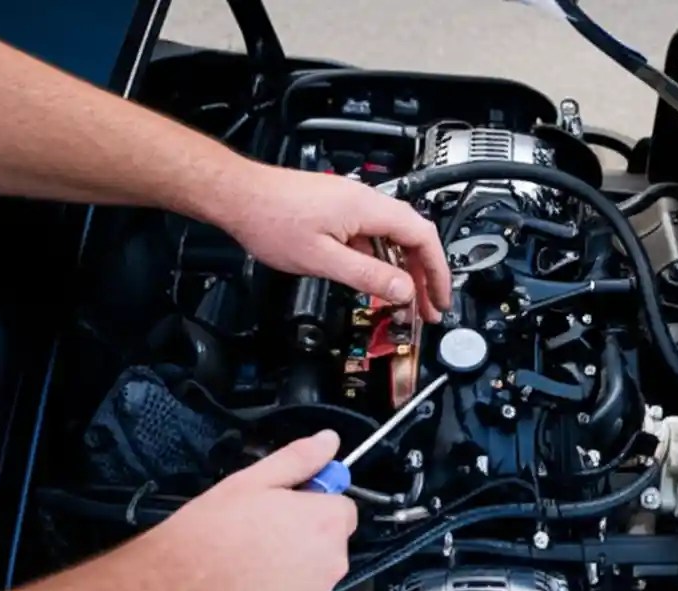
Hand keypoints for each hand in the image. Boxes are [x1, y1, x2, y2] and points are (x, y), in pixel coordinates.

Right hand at [138, 430, 356, 590]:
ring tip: (247, 559)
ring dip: (292, 564)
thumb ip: (298, 459)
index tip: (285, 504)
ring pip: (312, 572)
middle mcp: (332, 563)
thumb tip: (328, 441)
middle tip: (259, 529)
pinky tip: (244, 588)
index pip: (342, 506)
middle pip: (330, 540)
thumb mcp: (252, 481)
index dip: (314, 501)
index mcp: (327, 522)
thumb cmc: (211, 533)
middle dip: (305, 533)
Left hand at [215, 163, 451, 322]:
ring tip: (404, 299)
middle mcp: (365, 201)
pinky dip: (381, 260)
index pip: (422, 238)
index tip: (439, 298)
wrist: (237, 195)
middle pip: (412, 238)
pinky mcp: (338, 209)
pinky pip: (372, 235)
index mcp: (368, 209)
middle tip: (426, 307)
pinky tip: (375, 279)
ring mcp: (352, 204)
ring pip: (392, 238)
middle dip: (424, 275)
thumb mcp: (322, 259)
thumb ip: (367, 277)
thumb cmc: (270, 219)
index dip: (437, 271)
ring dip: (402, 269)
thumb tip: (402, 291)